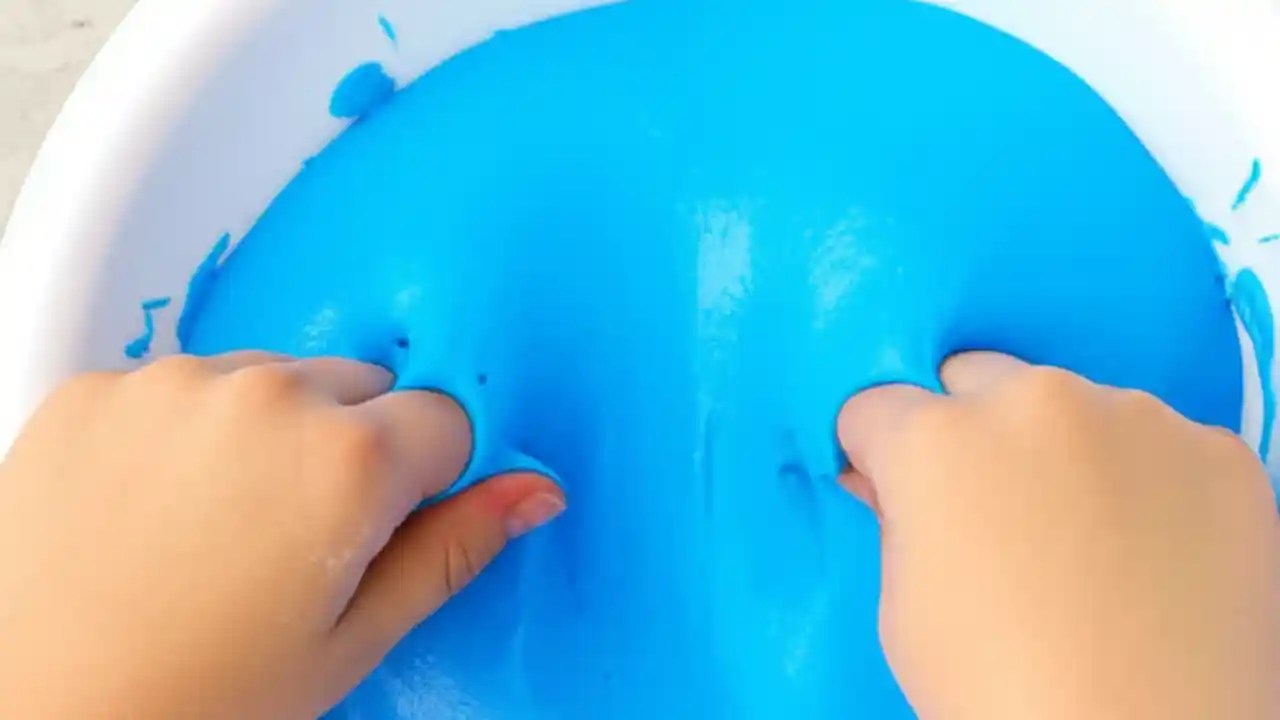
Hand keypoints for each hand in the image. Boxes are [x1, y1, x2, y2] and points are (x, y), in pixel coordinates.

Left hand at [0, 353, 565, 718]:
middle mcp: (266, 396)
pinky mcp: (97, 387)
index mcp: (348, 462)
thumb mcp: (349, 642)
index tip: (386, 523)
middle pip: (363, 388)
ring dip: (269, 431)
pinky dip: (186, 429)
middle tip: (297, 538)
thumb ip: (451, 551)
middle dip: (353, 447)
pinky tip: (156, 506)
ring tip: (218, 526)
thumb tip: (534, 492)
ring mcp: (173, 384)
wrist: (27, 714)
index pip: (448, 419)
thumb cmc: (188, 701)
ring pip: (274, 379)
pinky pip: (184, 384)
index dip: (428, 478)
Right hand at [838, 353, 1279, 719]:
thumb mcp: (906, 611)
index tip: (892, 489)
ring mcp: (1140, 418)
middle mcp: (1038, 401)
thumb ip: (895, 520)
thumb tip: (887, 482)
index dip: (876, 453)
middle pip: (976, 381)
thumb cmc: (996, 690)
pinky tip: (1150, 550)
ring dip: (1062, 449)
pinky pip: (1161, 443)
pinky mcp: (1220, 452)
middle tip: (989, 512)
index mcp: (940, 439)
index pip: (877, 405)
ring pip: (1075, 406)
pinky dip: (1146, 480)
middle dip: (967, 432)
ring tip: (1083, 539)